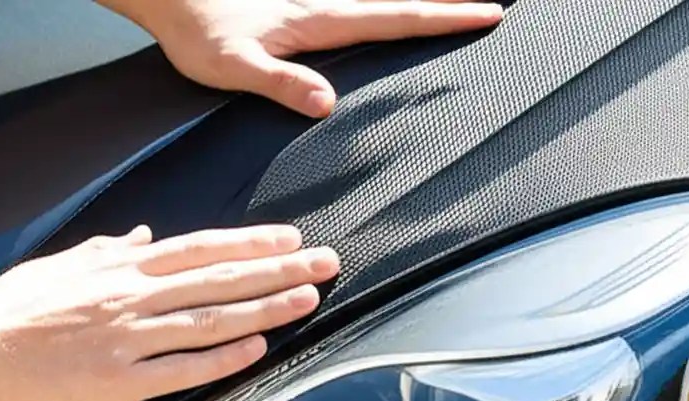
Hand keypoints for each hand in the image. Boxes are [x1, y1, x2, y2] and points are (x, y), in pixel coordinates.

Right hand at [0, 225, 338, 400]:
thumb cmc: (3, 313)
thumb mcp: (56, 268)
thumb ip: (103, 251)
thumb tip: (139, 235)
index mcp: (116, 268)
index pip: (198, 249)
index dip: (249, 243)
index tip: (289, 239)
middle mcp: (129, 296)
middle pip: (218, 279)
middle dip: (278, 269)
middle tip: (326, 261)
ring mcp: (125, 339)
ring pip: (210, 319)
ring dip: (265, 308)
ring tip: (308, 298)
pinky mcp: (115, 383)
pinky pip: (180, 369)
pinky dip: (223, 359)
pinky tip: (258, 349)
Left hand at [100, 0, 503, 117]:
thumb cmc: (198, 33)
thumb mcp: (235, 67)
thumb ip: (280, 82)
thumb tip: (327, 102)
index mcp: (318, 20)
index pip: (395, 18)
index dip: (442, 18)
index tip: (486, 14)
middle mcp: (322, 7)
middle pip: (398, 8)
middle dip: (446, 10)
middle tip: (490, 11)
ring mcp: (311, 7)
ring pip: (378, 8)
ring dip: (417, 10)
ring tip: (452, 15)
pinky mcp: (297, 13)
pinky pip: (355, 13)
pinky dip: (384, 15)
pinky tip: (387, 25)